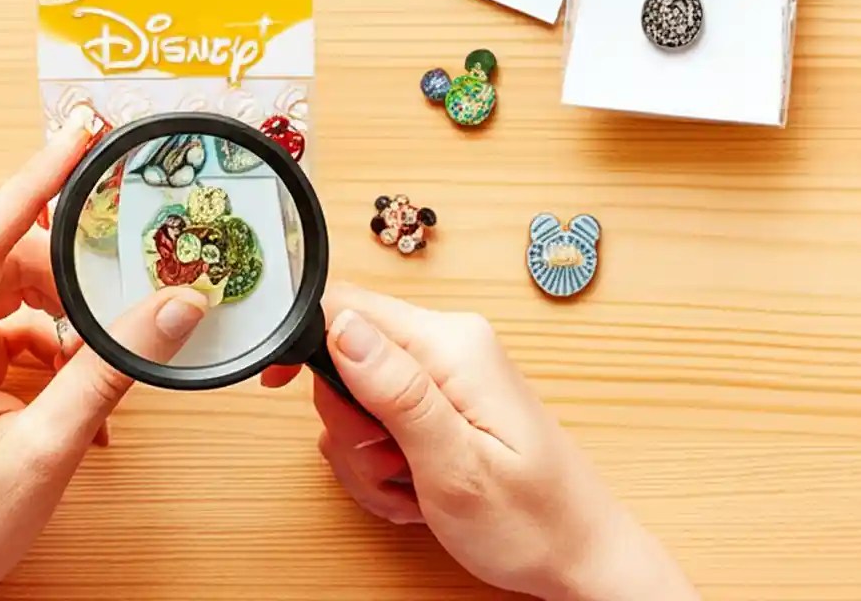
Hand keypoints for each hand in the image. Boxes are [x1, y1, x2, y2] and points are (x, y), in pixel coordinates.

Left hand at [0, 126, 208, 600]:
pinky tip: (71, 393)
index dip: (34, 181)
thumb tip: (173, 309)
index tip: (77, 137)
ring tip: (94, 368)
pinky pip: (6, 329)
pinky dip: (47, 350)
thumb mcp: (47, 450)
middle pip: (6, 264)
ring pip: (11, 296)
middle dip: (70, 278)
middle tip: (127, 294)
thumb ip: (111, 371)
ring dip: (62, 323)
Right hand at [263, 284, 697, 600]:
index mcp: (453, 346)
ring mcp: (448, 374)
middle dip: (348, 424)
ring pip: (357, 396)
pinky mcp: (445, 400)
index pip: (349, 304)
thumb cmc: (533, 522)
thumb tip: (345, 326)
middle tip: (388, 465)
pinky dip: (386, 461)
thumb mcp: (455, 466)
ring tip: (411, 486)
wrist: (579, 556)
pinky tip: (416, 487)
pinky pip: (382, 417)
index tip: (280, 386)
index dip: (303, 343)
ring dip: (367, 453)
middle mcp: (451, 346)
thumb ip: (397, 390)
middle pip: (345, 357)